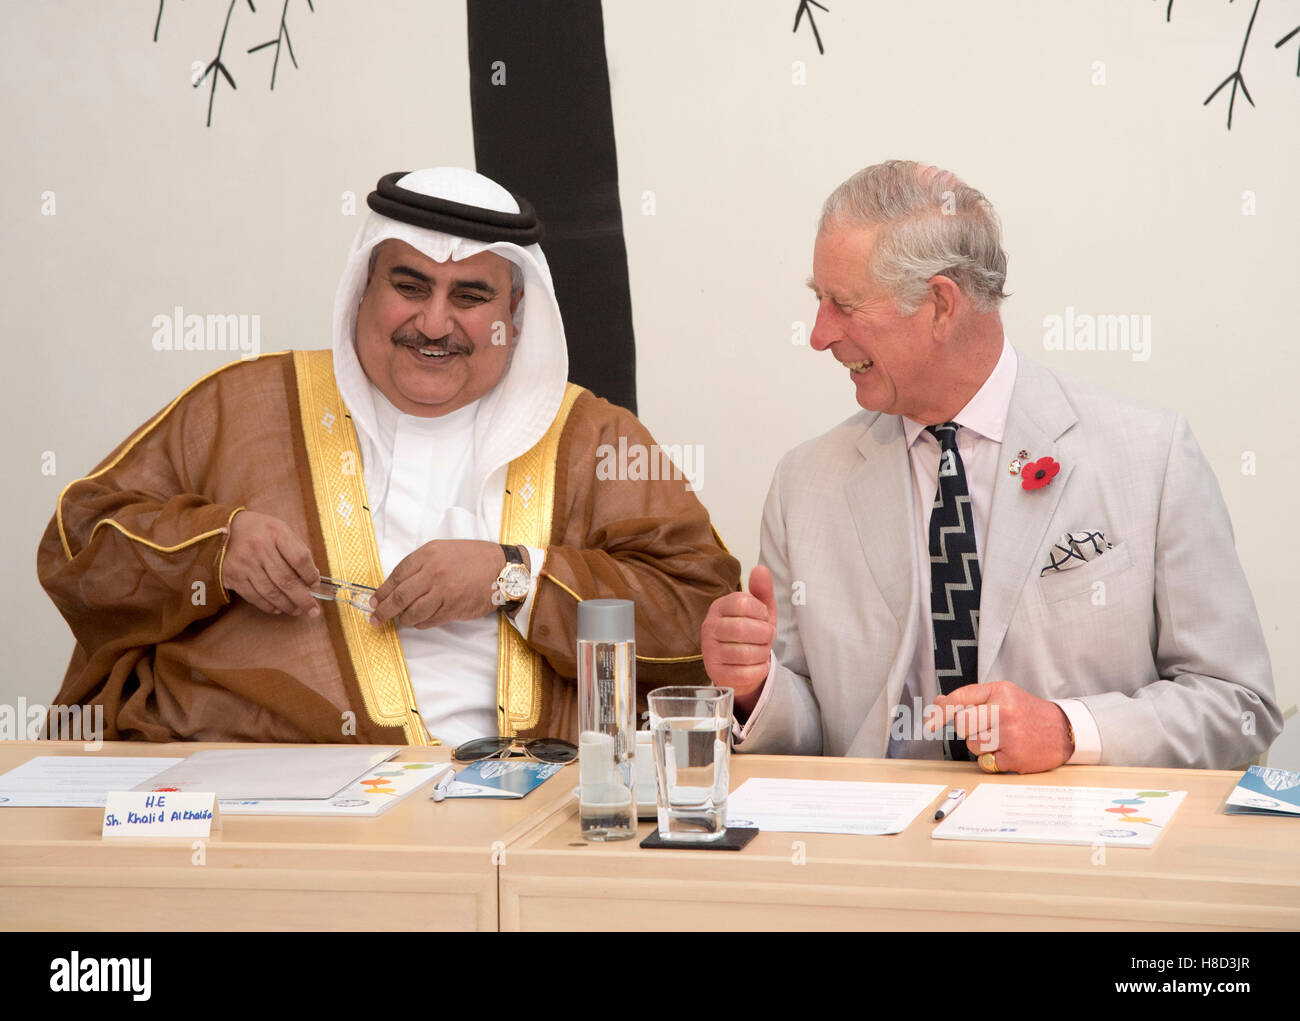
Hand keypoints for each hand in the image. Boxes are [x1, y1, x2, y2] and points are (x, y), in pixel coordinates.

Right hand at [223, 510, 320, 615]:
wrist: (228, 527)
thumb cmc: (262, 531)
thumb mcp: (282, 531)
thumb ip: (297, 551)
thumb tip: (312, 579)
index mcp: (276, 532)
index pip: (299, 558)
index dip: (310, 575)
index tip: (315, 585)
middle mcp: (259, 547)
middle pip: (286, 579)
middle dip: (303, 599)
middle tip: (313, 610)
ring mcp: (244, 563)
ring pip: (270, 592)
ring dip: (287, 605)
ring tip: (297, 611)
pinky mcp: (232, 575)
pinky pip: (253, 596)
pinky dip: (268, 606)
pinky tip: (278, 609)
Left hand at [369, 540, 505, 628]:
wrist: (503, 568)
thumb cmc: (473, 558)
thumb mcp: (443, 550)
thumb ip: (421, 565)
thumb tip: (398, 585)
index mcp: (428, 554)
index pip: (397, 576)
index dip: (382, 591)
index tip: (374, 601)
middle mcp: (433, 572)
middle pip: (400, 597)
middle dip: (384, 611)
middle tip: (375, 619)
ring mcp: (444, 592)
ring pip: (412, 612)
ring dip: (404, 619)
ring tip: (402, 620)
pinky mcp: (453, 608)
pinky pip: (429, 621)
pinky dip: (421, 623)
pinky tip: (420, 621)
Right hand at [701, 565, 777, 714]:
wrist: (741, 665)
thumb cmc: (752, 634)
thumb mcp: (760, 611)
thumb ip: (762, 589)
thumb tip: (760, 569)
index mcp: (719, 607)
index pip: (742, 603)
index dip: (760, 612)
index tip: (762, 617)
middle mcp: (709, 627)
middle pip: (742, 628)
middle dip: (764, 634)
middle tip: (766, 637)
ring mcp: (709, 651)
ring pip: (745, 653)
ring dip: (762, 653)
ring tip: (760, 651)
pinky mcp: (715, 673)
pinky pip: (745, 673)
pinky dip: (758, 670)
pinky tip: (755, 665)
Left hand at [930, 680, 1074, 773]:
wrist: (1064, 730)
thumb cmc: (1028, 711)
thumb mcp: (1002, 694)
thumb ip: (971, 697)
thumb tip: (939, 702)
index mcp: (1000, 692)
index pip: (960, 700)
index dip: (940, 712)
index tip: (929, 723)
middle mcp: (1005, 712)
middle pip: (962, 725)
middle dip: (968, 729)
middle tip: (986, 727)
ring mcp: (1010, 736)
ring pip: (972, 745)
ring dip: (982, 745)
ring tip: (1002, 738)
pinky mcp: (1014, 758)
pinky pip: (985, 762)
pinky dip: (992, 759)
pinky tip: (1008, 750)